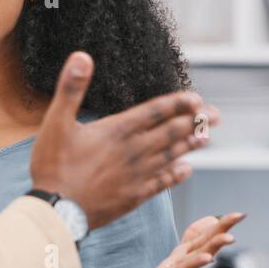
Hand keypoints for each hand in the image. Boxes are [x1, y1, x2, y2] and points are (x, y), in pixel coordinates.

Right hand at [31, 51, 219, 229]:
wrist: (56, 210)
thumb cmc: (53, 165)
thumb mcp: (55, 122)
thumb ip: (71, 88)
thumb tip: (81, 56)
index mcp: (117, 130)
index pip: (156, 112)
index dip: (178, 104)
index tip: (196, 99)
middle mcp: (133, 151)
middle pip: (172, 132)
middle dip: (195, 122)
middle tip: (215, 116)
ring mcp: (136, 175)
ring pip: (172, 155)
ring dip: (190, 145)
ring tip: (206, 137)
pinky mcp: (134, 196)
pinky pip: (163, 182)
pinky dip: (177, 174)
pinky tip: (187, 170)